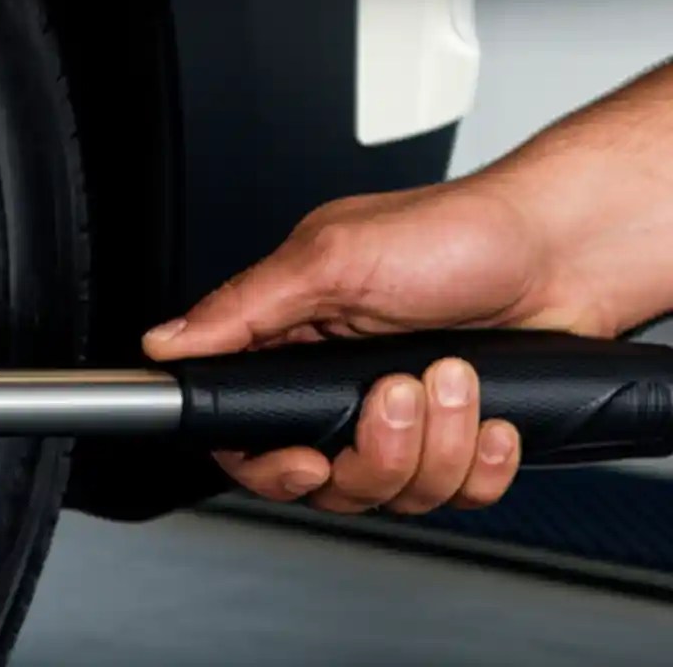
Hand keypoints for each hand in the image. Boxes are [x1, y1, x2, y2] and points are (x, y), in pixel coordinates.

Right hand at [142, 180, 612, 513]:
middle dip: (372, 452)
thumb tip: (165, 343)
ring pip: (391, 492)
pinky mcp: (456, 440)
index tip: (306, 459)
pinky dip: (481, 463)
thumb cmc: (457, 234)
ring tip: (455, 378)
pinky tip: (490, 415)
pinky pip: (455, 494)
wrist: (565, 248)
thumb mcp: (333, 257)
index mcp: (293, 345)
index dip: (269, 464)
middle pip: (322, 481)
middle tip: (399, 392)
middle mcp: (340, 390)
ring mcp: (401, 421)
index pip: (246, 432)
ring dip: (435, 443)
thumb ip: (243, 307)